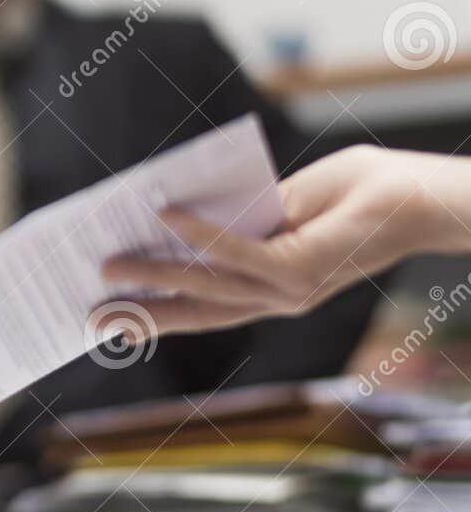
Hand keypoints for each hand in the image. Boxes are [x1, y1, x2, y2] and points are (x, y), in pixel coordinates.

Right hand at [97, 145, 470, 337]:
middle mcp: (278, 298)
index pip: (205, 306)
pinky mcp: (298, 268)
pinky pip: (234, 252)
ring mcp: (288, 289)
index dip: (157, 313)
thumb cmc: (360, 192)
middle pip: (195, 310)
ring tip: (107, 263)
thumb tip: (180, 217)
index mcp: (273, 288)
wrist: (422, 198)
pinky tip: (164, 215)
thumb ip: (241, 217)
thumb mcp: (286, 204)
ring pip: (204, 285)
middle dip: (140, 315)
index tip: (112, 319)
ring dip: (152, 273)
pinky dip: (196, 233)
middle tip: (89, 316)